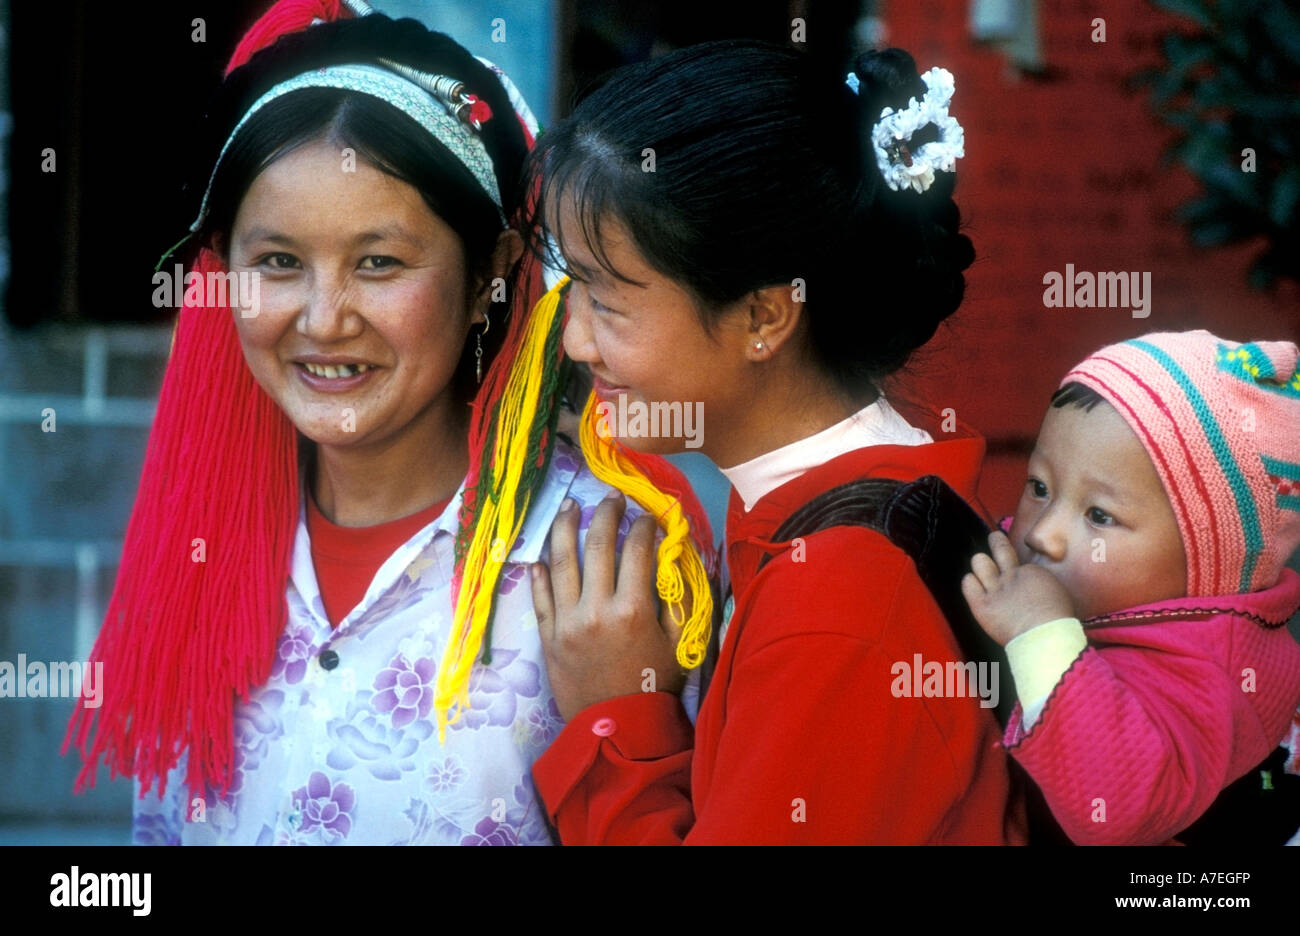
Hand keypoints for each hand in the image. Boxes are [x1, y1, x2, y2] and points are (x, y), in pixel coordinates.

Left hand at [531, 491, 685, 721]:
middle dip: (606, 514)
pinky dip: (540, 572)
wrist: (616, 728)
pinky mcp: (548, 637)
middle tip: (610, 497)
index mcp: (633, 610)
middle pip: (597, 546)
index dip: (644, 526)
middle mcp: (596, 609)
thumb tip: (670, 561)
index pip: (637, 550)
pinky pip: (539, 596)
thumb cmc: (651, 686)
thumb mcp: (677, 644)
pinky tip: (542, 554)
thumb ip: (674, 601)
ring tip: (570, 507)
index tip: (648, 515)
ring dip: (565, 528)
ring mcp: (566, 622)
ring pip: (561, 561)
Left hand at [961, 530, 1075, 646]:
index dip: (1019, 571)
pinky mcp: (981, 604)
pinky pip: (968, 584)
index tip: (1021, 581)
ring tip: (982, 570)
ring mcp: (996, 588)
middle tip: (994, 538)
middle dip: (996, 541)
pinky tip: (974, 587)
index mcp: (1033, 572)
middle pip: (999, 547)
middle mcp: (1012, 575)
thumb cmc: (1058, 623)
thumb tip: (1038, 589)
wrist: (1046, 636)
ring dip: (980, 566)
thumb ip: (1043, 586)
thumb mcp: (1058, 594)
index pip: (1020, 564)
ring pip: (979, 562)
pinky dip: (970, 583)